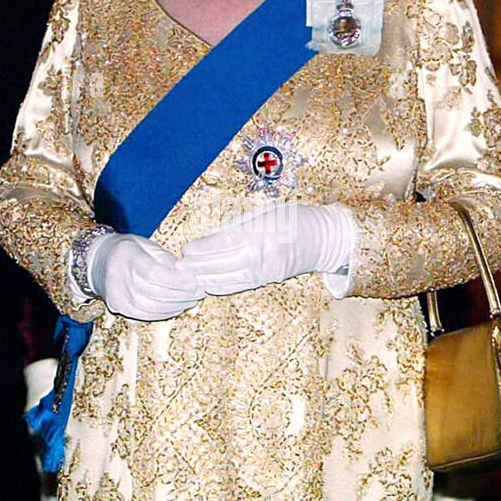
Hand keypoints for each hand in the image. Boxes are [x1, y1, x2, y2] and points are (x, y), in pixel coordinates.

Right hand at [86, 232, 202, 321]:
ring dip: (177, 306)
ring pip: (153, 308)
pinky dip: (165, 313)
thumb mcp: (147, 245)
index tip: (195, 281)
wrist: (99, 260)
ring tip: (192, 301)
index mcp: (127, 256)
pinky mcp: (119, 308)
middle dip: (183, 295)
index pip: (155, 274)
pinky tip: (177, 307)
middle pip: (156, 293)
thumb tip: (189, 275)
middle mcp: (119, 278)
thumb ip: (166, 260)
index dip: (178, 281)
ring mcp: (117, 296)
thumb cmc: (128, 250)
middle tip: (199, 292)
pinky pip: (146, 315)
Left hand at [179, 201, 356, 295]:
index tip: (186, 250)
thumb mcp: (261, 214)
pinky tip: (207, 283)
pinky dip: (221, 286)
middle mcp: (262, 253)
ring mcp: (266, 270)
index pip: (222, 243)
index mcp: (259, 231)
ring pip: (228, 279)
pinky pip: (240, 285)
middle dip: (197, 266)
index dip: (201, 249)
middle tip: (179, 266)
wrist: (322, 239)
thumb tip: (206, 239)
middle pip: (221, 264)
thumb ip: (235, 227)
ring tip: (188, 276)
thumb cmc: (290, 218)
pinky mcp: (268, 279)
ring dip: (205, 278)